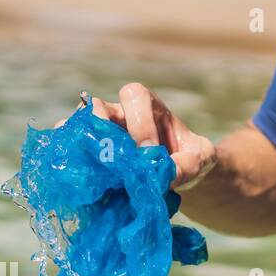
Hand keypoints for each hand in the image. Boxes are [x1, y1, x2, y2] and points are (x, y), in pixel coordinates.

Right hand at [56, 83, 215, 191]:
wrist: (177, 176)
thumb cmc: (189, 160)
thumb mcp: (201, 159)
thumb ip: (190, 163)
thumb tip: (165, 174)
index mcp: (147, 105)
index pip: (135, 97)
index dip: (139, 122)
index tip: (149, 151)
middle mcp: (119, 114)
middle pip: (98, 106)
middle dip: (102, 127)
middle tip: (112, 156)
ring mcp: (102, 134)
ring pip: (80, 127)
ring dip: (82, 145)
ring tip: (88, 165)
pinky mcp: (93, 156)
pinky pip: (74, 151)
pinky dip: (73, 162)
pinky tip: (78, 178)